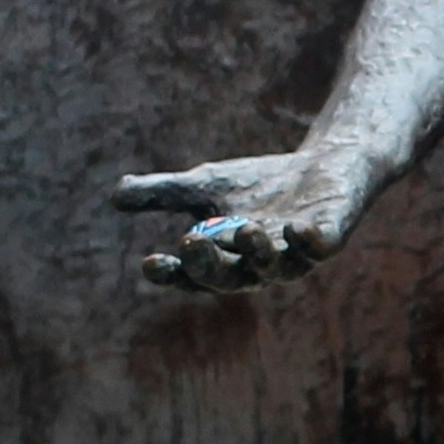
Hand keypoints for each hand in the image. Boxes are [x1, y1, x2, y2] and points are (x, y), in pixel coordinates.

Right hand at [114, 147, 376, 293]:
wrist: (323, 166)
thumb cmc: (261, 185)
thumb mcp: (206, 184)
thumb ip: (165, 192)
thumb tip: (115, 195)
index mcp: (226, 259)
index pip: (193, 277)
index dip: (173, 276)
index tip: (150, 263)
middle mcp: (259, 266)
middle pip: (229, 277)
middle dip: (209, 263)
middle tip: (188, 240)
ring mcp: (295, 255)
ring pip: (274, 265)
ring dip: (258, 250)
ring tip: (245, 228)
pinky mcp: (329, 236)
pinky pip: (320, 248)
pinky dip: (310, 241)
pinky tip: (298, 228)